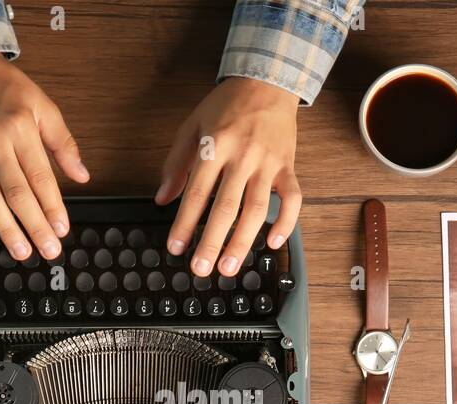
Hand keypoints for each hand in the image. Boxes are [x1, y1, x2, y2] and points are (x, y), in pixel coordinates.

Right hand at [0, 53, 88, 259]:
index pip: (40, 177)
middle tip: (48, 251)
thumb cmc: (7, 88)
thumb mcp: (44, 106)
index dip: (52, 207)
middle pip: (16, 194)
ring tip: (21, 251)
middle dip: (34, 226)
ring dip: (5, 229)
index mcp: (20, 129)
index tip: (62, 229)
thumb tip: (81, 175)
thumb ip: (63, 143)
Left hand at [156, 77, 301, 276]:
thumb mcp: (192, 126)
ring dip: (243, 241)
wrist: (266, 81)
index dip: (185, 223)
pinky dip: (286, 221)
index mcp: (214, 145)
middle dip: (212, 242)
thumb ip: (176, 163)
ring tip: (230, 267)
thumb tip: (164, 198)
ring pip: (257, 208)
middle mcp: (243, 156)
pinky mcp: (288, 166)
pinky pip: (293, 198)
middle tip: (201, 269)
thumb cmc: (227, 106)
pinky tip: (273, 242)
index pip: (197, 192)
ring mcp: (268, 163)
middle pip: (226, 207)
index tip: (176, 247)